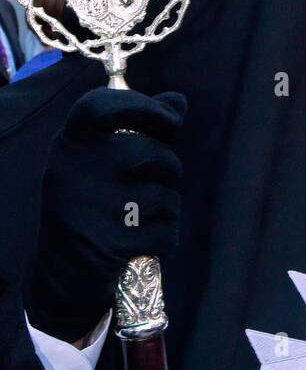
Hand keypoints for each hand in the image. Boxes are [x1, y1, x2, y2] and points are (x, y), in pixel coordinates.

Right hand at [27, 89, 186, 342]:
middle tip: (155, 182)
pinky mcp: (109, 244)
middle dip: (168, 169)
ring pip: (166, 196)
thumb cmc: (92, 202)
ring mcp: (92, 207)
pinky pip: (167, 232)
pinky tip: (142, 241)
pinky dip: (164, 238)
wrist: (63, 269)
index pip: (104, 105)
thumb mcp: (101, 159)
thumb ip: (140, 128)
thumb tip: (178, 100)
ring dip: (167, 208)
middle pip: (154, 154)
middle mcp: (75, 169)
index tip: (171, 120)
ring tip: (141, 216)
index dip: (145, 107)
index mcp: (70, 143)